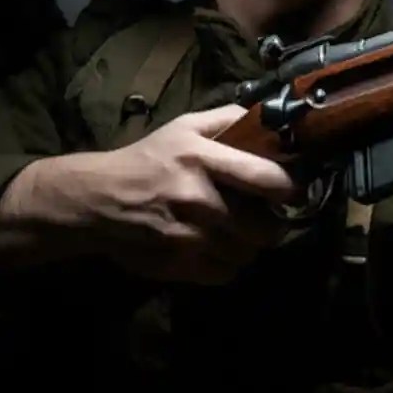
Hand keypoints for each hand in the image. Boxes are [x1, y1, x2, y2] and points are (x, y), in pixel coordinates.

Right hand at [0, 104, 296, 284]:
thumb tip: (271, 119)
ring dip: (248, 245)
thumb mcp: (184, 126)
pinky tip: (216, 247)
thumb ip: (228, 119)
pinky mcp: (179, 264)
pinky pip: (227, 273)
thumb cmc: (148, 159)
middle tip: (262, 215)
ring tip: (235, 231)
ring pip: (248, 253)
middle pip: (265, 227)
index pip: (267, 179)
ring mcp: (188, 237)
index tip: (294, 191)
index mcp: (201, 159)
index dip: (291, 189)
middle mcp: (198, 199)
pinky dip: (228, 264)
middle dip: (271, 223)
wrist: (98, 199)